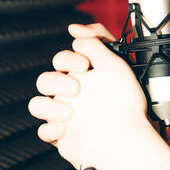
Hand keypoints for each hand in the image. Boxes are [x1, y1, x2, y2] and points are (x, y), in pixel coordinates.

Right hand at [29, 22, 150, 169]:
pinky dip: (50, 129)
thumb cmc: (127, 104)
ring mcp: (64, 115)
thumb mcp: (117, 64)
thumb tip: (75, 29)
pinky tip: (65, 128)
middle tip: (77, 87)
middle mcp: (70, 94)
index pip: (61, 59)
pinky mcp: (62, 136)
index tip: (85, 64)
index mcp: (81, 76)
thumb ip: (97, 41)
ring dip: (48, 105)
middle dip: (58, 80)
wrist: (131, 140)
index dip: (69, 58)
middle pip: (45, 79)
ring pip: (38, 104)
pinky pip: (44, 131)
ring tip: (69, 112)